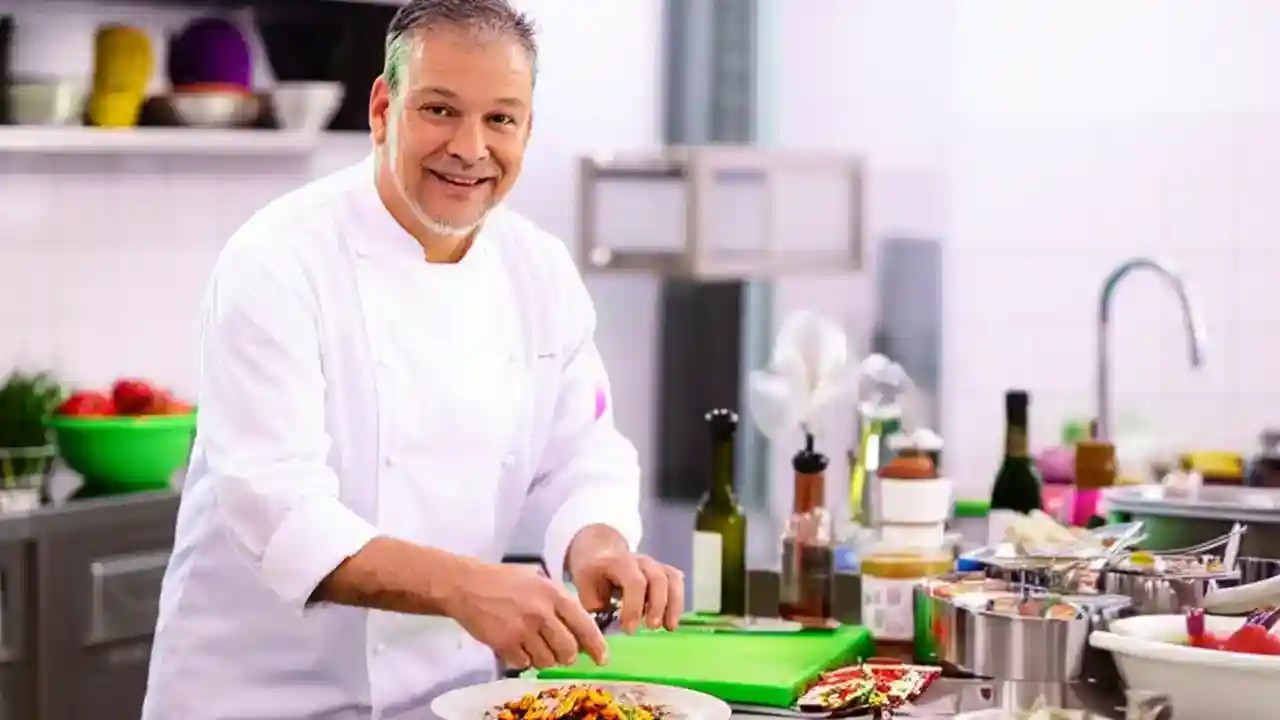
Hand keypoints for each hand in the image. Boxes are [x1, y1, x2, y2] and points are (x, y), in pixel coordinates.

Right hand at [441, 559, 607, 668]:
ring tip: (534, 645)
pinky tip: (516, 646)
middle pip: (568, 650)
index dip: (596, 645)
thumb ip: (558, 600)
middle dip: (567, 656)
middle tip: (562, 653)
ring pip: (547, 661)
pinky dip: (523, 660)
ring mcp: (523, 630)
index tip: (601, 658)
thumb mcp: (537, 579)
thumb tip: (578, 626)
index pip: (584, 625)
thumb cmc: (503, 581)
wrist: (466, 585)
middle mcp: (541, 613)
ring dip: (544, 658)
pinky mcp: (505, 644)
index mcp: (553, 594)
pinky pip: (524, 664)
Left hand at [568, 527, 684, 633]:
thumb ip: (594, 606)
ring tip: (668, 627)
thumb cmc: (592, 571)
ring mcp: (653, 564)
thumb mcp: (584, 584)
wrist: (600, 550)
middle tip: (650, 628)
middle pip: (657, 579)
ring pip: (671, 579)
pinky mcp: (662, 570)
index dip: (634, 606)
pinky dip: (677, 602)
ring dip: (673, 605)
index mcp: (618, 562)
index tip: (628, 630)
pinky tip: (671, 621)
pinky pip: (676, 582)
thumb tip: (603, 630)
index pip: (634, 582)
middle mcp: (639, 560)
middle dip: (657, 606)